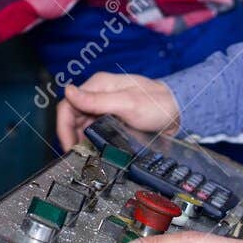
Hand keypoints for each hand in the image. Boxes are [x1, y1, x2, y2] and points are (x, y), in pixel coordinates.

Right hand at [56, 72, 180, 150]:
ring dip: (81, 141)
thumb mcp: (127, 103)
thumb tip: (69, 92)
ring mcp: (105, 108)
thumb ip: (97, 100)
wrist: (179, 112)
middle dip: (72, 137)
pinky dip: (92, 141)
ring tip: (87, 156)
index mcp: (98, 86)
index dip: (64, 127)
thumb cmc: (157, 103)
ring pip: (82, 126)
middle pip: (73, 117)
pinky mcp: (112, 119)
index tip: (68, 146)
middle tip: (78, 156)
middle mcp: (98, 95)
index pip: (68, 104)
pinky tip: (96, 151)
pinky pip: (95, 131)